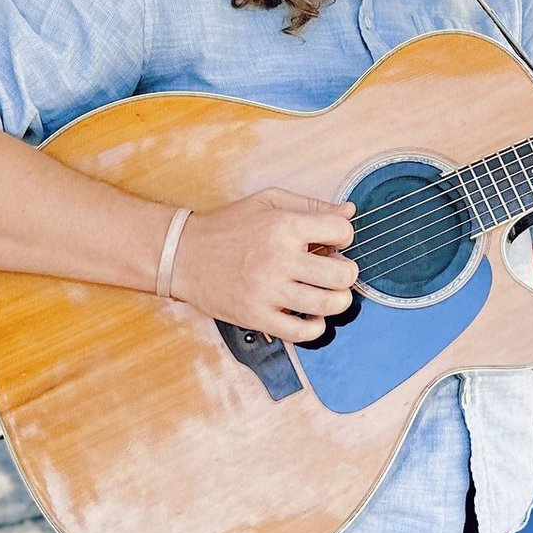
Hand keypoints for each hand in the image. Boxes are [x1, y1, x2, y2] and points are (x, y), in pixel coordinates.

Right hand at [166, 187, 357, 344]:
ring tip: (327, 293)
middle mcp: (280, 259)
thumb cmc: (228, 227)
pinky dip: (316, 327)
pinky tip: (310, 315)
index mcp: (285, 226)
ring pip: (329, 304)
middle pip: (343, 274)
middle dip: (347, 272)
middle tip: (334, 271)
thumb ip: (311, 206)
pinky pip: (302, 332)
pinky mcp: (257, 316)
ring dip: (338, 300)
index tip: (333, 243)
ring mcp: (268, 291)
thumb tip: (349, 213)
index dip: (344, 237)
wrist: (183, 254)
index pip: (343, 233)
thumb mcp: (268, 201)